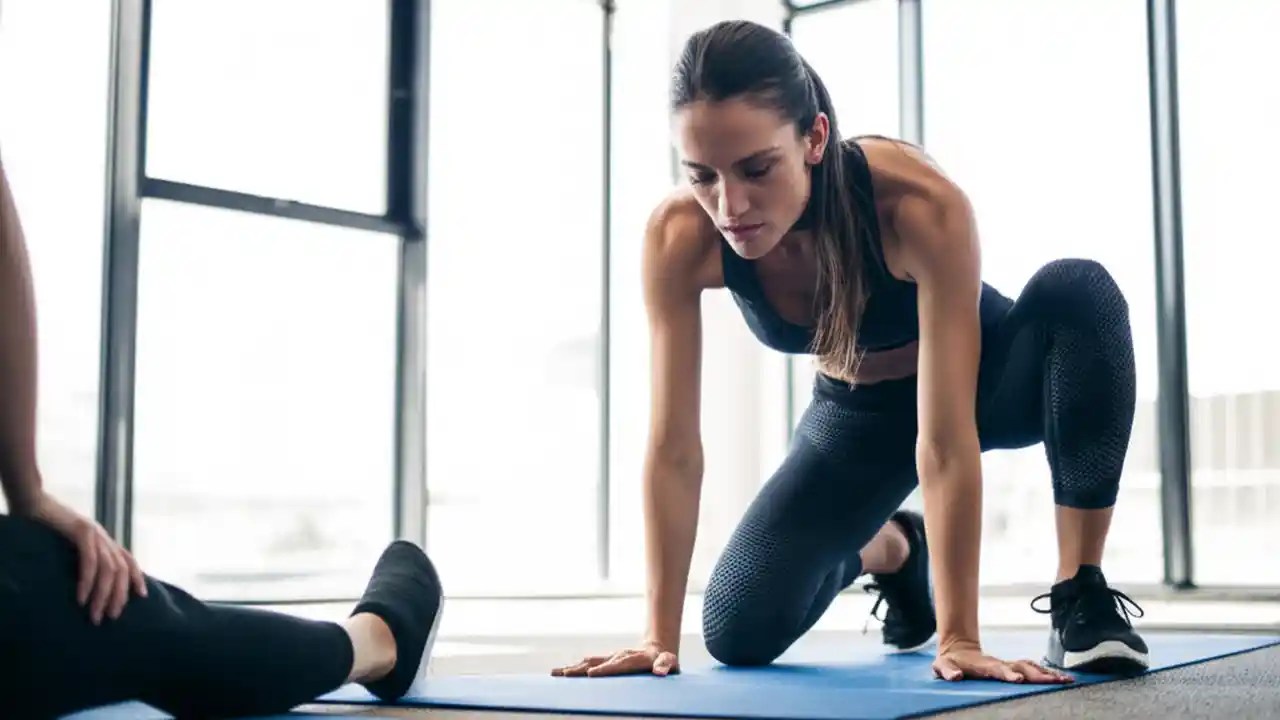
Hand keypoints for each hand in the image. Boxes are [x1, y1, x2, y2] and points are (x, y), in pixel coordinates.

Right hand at [18, 492, 147, 623]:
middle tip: (111, 617)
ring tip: (95, 614)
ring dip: (103, 594)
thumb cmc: (49, 528)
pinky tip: (82, 598)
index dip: (137, 577)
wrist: (34, 503)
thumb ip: (87, 556)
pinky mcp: (80, 531)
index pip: (128, 560)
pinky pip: (89, 561)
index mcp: (104, 539)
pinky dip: (87, 581)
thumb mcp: (73, 543)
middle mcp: (104, 536)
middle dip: (118, 595)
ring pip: (108, 569)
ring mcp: (94, 533)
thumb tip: (91, 582)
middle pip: (120, 569)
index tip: (141, 596)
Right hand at [551, 640, 678, 677]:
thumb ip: (666, 664)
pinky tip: (562, 674)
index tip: (590, 674)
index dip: (604, 670)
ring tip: (555, 674)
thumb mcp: (670, 662)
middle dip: (579, 669)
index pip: (616, 665)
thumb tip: (660, 671)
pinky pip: (588, 664)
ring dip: (572, 668)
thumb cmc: (665, 660)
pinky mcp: (606, 662)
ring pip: (588, 662)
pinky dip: (574, 669)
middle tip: (562, 674)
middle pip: (596, 662)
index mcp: (632, 659)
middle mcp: (617, 657)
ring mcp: (610, 658)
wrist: (657, 649)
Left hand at [933, 640, 1071, 683]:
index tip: (1019, 679)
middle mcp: (1000, 664)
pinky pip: (1033, 668)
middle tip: (1056, 681)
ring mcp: (1008, 664)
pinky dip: (1048, 673)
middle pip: (1022, 667)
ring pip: (1032, 667)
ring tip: (1067, 680)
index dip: (1008, 673)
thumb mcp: (942, 666)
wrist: (958, 649)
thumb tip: (954, 677)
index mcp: (985, 665)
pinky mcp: (1014, 667)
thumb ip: (947, 671)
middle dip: (1039, 675)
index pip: (999, 669)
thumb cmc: (951, 662)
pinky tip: (1064, 679)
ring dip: (1048, 673)